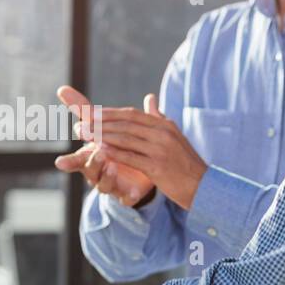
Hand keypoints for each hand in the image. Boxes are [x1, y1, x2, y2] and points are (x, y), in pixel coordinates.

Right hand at [54, 86, 153, 205]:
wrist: (142, 169)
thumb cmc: (114, 145)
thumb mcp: (102, 127)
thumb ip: (85, 111)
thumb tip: (62, 88)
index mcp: (91, 155)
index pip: (78, 154)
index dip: (71, 156)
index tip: (67, 151)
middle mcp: (97, 171)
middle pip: (88, 169)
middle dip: (91, 161)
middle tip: (97, 151)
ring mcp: (111, 184)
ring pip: (103, 184)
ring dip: (106, 174)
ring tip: (113, 164)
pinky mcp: (126, 194)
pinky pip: (125, 196)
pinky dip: (128, 192)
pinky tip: (133, 189)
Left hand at [76, 95, 208, 209]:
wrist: (203, 186)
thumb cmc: (185, 163)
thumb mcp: (174, 136)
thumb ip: (158, 117)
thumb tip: (149, 97)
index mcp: (164, 125)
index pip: (131, 114)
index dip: (109, 114)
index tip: (90, 114)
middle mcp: (163, 133)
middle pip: (125, 124)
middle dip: (100, 124)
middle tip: (81, 125)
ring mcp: (160, 149)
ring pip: (125, 138)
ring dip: (102, 136)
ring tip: (84, 136)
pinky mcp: (158, 166)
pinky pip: (131, 157)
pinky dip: (113, 152)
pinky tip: (99, 151)